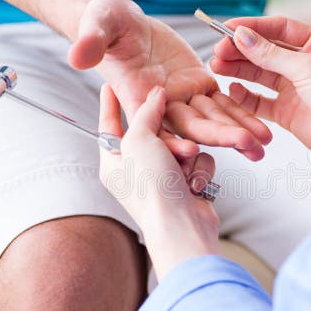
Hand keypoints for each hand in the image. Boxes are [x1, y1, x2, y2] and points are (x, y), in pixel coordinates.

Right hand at [69, 0, 271, 160]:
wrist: (122, 20)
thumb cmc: (104, 21)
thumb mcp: (98, 24)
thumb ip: (91, 41)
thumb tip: (76, 55)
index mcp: (136, 96)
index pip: (154, 124)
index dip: (171, 140)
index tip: (192, 152)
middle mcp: (161, 105)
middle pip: (192, 126)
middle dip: (221, 137)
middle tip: (249, 146)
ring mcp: (181, 97)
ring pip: (213, 119)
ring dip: (238, 131)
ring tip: (263, 144)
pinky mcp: (198, 85)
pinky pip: (223, 102)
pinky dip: (241, 114)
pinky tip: (262, 128)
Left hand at [98, 84, 219, 279]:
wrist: (182, 227)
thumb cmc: (152, 188)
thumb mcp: (140, 140)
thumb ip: (147, 113)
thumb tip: (156, 94)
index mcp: (114, 162)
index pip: (110, 125)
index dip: (111, 103)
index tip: (110, 84)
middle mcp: (136, 171)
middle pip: (155, 134)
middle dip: (171, 137)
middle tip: (175, 134)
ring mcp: (162, 180)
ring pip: (183, 147)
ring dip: (189, 158)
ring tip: (185, 173)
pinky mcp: (187, 187)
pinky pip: (198, 163)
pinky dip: (200, 172)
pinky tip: (195, 186)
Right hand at [210, 16, 310, 157]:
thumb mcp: (307, 68)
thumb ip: (270, 54)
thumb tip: (242, 37)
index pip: (280, 28)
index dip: (252, 27)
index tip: (227, 28)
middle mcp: (308, 63)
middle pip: (267, 51)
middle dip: (241, 50)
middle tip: (218, 50)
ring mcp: (297, 88)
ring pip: (261, 74)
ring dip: (239, 70)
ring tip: (217, 66)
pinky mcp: (289, 112)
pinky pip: (262, 101)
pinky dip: (246, 96)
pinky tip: (233, 89)